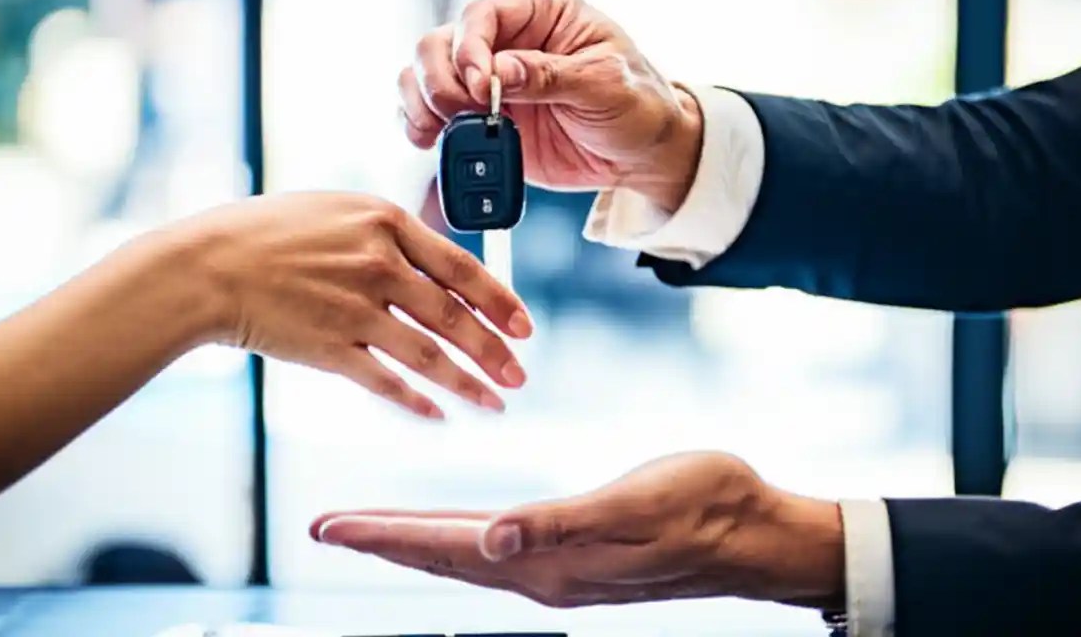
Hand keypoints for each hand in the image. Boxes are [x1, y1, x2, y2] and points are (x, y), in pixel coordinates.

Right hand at [180, 192, 531, 418]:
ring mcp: (355, 310)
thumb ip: (387, 234)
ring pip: (429, 355)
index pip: (462, 268)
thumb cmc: (267, 234)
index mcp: (385, 224)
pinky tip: (438, 414)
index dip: (500, 301)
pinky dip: (417, 401)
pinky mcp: (330, 349)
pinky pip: (386, 382)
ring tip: (495, 402)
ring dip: (468, 383)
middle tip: (520, 375)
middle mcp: (378, 266)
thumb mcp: (336, 211)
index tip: (525, 326)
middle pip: (455, 316)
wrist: (207, 267)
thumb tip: (436, 264)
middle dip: (494, 351)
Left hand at [310, 452, 844, 608]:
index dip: (382, 536)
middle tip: (326, 528)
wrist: (754, 533)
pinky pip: (497, 550)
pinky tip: (458, 533)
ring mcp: (559, 570)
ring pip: (464, 556)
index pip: (442, 548)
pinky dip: (458, 539)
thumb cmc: (701, 507)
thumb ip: (558, 526)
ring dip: (413, 543)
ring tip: (372, 530)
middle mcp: (541, 575)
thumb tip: (489, 541)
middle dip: (380, 542)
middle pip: (440, 557)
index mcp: (545, 563)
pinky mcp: (578, 557)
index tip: (327, 526)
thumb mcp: (632, 506)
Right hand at [400, 0, 702, 211]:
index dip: (469, 50)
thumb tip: (500, 72)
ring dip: (423, 103)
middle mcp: (506, 36)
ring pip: (424, 74)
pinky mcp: (480, 114)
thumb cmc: (637, 104)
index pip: (482, 15)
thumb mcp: (605, 84)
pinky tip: (432, 141)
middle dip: (441, 81)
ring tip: (438, 132)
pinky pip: (432, 111)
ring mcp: (488, 76)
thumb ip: (550, 76)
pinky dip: (422, 126)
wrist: (642, 152)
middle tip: (463, 115)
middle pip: (440, 43)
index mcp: (541, 8)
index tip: (480, 88)